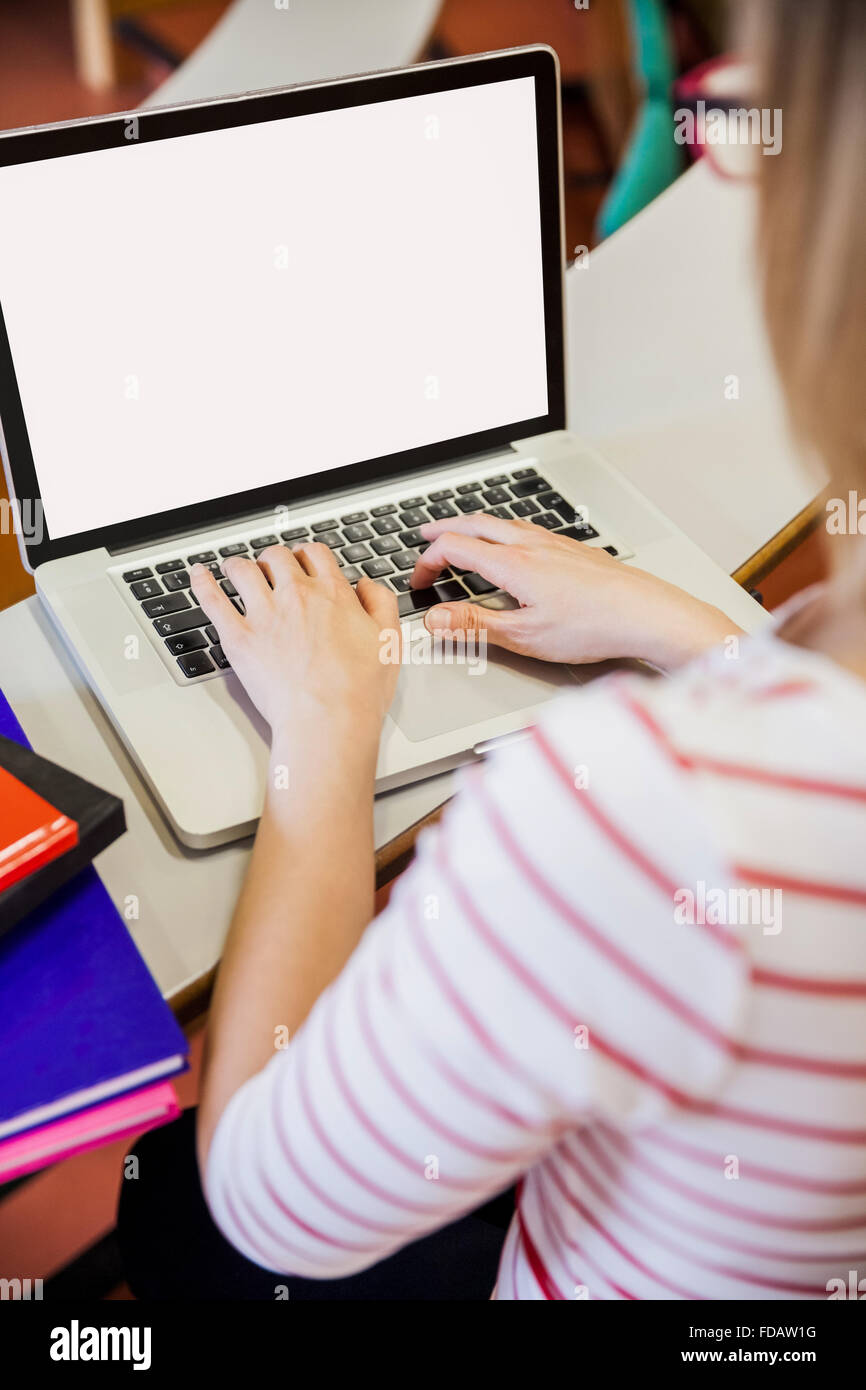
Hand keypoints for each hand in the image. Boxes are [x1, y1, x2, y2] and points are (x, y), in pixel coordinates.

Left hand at [190, 545, 398, 736]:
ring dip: (238, 565)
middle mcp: (296, 596)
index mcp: (332, 594)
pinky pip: (213, 600)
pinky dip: (202, 583)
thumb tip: (367, 586)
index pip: (314, 554)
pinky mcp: (239, 638)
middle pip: (277, 558)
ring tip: (234, 569)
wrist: (328, 719)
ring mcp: (264, 615)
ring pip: (243, 571)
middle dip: (273, 560)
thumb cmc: (359, 690)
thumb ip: (380, 603)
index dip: (307, 554)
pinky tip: (198, 575)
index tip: (303, 560)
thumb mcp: (389, 640)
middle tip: (270, 569)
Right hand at [413, 514, 739, 669]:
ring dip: (475, 525)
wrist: (647, 613)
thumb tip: (434, 618)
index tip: (417, 580)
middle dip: (445, 527)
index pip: (454, 548)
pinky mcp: (574, 550)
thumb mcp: (524, 636)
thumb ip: (474, 625)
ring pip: (504, 522)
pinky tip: (514, 543)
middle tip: (425, 532)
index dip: (428, 561)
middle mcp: (532, 545)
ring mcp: (555, 543)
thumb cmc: (593, 627)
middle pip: (476, 524)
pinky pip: (528, 529)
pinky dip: (505, 530)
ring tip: (464, 532)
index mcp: (513, 564)